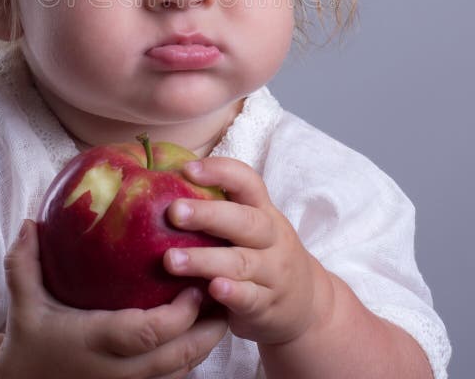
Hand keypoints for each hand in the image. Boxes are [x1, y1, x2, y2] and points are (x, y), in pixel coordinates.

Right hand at [0, 219, 228, 378]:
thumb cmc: (28, 338)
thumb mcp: (22, 300)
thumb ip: (24, 260)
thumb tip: (29, 220)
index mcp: (95, 341)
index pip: (147, 332)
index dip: (179, 313)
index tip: (196, 285)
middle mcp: (117, 371)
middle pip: (177, 357)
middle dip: (208, 329)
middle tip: (224, 291)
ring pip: (182, 372)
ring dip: (205, 343)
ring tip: (222, 306)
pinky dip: (191, 357)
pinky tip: (201, 329)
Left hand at [163, 158, 333, 345]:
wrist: (306, 304)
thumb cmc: (263, 253)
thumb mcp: (252, 226)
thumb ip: (221, 206)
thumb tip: (168, 179)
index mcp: (263, 211)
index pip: (248, 182)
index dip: (220, 172)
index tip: (187, 169)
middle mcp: (271, 238)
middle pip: (243, 221)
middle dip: (207, 215)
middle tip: (173, 212)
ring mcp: (272, 272)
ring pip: (240, 262)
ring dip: (204, 260)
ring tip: (171, 260)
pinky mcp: (267, 305)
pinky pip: (250, 298)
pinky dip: (232, 293)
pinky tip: (211, 289)